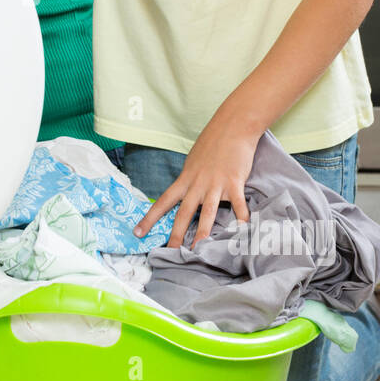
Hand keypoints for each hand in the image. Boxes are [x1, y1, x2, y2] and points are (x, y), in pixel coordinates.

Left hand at [133, 119, 258, 248]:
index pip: (163, 202)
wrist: (233, 126)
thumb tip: (186, 193)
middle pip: (183, 214)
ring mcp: (215, 184)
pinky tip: (243, 233)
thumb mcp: (194, 161)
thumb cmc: (213, 142)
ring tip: (199, 252)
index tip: (137, 233)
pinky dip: (242, 220)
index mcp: (185, 179)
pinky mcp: (234, 182)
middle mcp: (197, 184)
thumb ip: (190, 179)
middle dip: (175, 236)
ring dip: (203, 234)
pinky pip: (238, 205)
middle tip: (168, 254)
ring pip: (207, 213)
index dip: (149, 219)